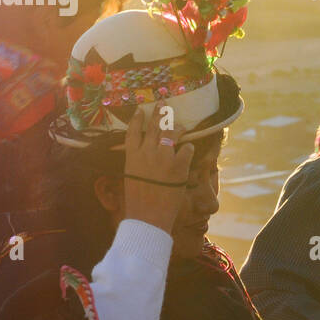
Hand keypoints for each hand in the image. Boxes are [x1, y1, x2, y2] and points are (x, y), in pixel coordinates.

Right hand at [122, 105, 193, 233]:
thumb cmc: (138, 202)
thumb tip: (143, 154)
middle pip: (154, 127)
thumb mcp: (131, 178)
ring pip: (172, 133)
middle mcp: (147, 152)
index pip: (132, 132)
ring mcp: (164, 157)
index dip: (136, 119)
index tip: (140, 110)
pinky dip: (188, 148)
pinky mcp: (179, 165)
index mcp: (131, 156)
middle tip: (164, 102)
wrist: (148, 217)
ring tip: (180, 124)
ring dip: (177, 127)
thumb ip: (137, 163)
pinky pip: (187, 149)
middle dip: (160, 113)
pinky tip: (188, 149)